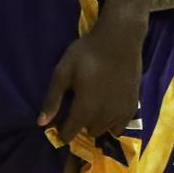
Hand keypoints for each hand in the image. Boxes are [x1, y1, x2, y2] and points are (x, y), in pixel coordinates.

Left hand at [38, 17, 144, 145]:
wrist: (120, 38)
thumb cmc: (88, 53)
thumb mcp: (63, 72)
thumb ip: (52, 99)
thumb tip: (41, 124)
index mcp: (84, 109)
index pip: (69, 134)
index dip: (62, 131)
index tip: (61, 122)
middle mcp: (103, 116)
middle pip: (87, 132)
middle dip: (81, 124)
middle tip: (80, 106)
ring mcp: (120, 112)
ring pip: (103, 130)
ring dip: (97, 123)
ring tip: (94, 106)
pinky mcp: (132, 106)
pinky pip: (120, 127)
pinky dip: (113, 123)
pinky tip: (109, 109)